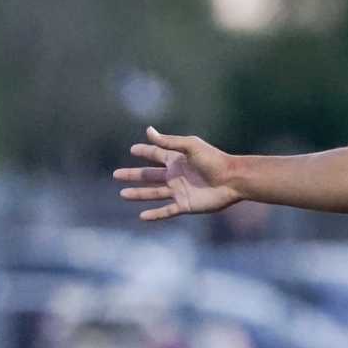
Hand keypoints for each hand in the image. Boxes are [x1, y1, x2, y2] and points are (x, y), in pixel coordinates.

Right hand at [112, 127, 239, 221]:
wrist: (232, 180)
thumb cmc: (213, 159)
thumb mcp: (190, 146)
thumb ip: (168, 142)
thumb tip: (148, 130)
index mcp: (176, 159)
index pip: (155, 154)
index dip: (144, 152)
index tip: (133, 149)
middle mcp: (175, 175)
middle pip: (149, 175)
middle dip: (133, 175)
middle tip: (116, 175)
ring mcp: (179, 191)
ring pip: (153, 193)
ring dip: (138, 193)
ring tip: (122, 194)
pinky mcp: (185, 205)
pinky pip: (166, 211)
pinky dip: (154, 214)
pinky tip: (142, 216)